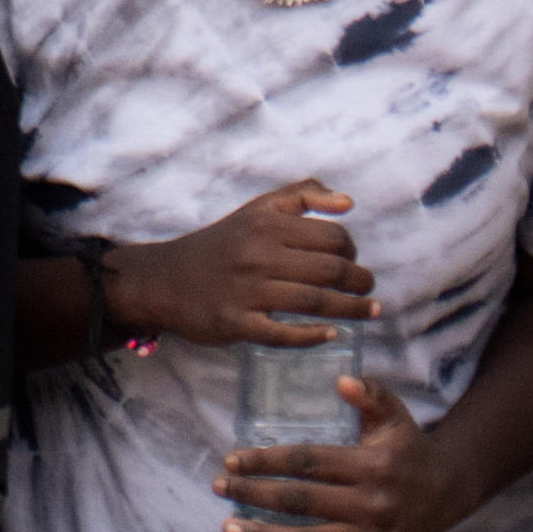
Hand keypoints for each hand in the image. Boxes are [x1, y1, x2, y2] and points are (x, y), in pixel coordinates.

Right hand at [112, 179, 374, 348]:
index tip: (352, 261)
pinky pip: (284, 334)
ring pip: (314, 302)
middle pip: (330, 270)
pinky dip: (313, 336)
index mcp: (265, 224)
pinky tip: (331, 334)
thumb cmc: (221, 244)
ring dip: (351, 310)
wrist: (163, 278)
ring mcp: (245, 290)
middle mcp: (256, 254)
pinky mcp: (235, 322)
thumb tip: (349, 202)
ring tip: (369, 312)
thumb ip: (302, 195)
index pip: (333, 237)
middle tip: (368, 290)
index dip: (352, 250)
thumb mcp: (256, 209)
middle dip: (361, 282)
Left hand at [219, 361, 463, 531]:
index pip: (307, 463)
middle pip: (302, 501)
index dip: (267, 461)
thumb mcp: (394, 416)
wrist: (451, 490)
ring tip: (229, 528)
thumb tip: (341, 379)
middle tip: (219, 487)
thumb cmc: (409, 449)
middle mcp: (372, 504)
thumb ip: (371, 394)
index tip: (232, 459)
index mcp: (370, 466)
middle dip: (254, 494)